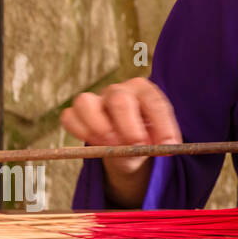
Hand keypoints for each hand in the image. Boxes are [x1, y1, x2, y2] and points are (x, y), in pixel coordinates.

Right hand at [59, 77, 182, 205]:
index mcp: (144, 90)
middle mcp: (119, 90)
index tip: (168, 145)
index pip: (154, 102)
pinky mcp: (76, 112)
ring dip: (98, 126)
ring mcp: (95, 99)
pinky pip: (69, 117)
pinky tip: (94, 143)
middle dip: (129, 125)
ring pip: (86, 102)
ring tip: (111, 144)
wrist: (126, 146)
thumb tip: (165, 148)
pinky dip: (79, 131)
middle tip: (136, 145)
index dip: (163, 124)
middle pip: (119, 99)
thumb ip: (159, 142)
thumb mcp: (157, 140)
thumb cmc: (145, 137)